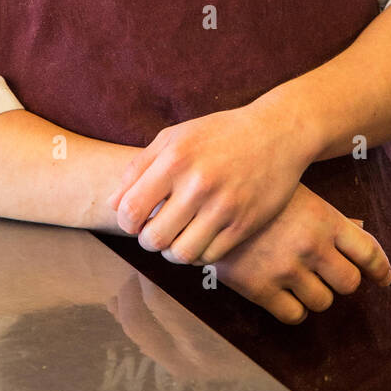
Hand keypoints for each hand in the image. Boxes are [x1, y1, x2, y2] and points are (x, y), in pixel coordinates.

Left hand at [106, 101, 313, 263]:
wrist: (277, 133)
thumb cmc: (220, 134)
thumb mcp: (175, 136)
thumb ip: (139, 167)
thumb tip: (113, 204)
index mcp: (175, 158)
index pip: (131, 210)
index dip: (126, 221)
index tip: (135, 218)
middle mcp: (198, 184)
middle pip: (153, 238)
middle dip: (148, 239)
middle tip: (155, 230)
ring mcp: (224, 207)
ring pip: (180, 254)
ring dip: (171, 251)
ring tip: (176, 237)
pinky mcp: (244, 224)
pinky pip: (208, 256)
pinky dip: (197, 252)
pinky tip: (199, 236)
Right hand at [212, 183, 390, 324]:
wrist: (207, 197)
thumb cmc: (258, 190)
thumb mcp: (299, 194)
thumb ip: (330, 217)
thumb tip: (362, 232)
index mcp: (325, 219)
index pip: (369, 253)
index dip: (381, 269)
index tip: (383, 278)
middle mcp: (311, 246)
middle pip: (349, 283)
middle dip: (342, 280)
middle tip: (329, 272)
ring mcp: (286, 269)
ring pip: (323, 302)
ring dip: (317, 294)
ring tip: (301, 279)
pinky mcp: (261, 288)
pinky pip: (294, 315)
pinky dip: (295, 308)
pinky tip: (285, 294)